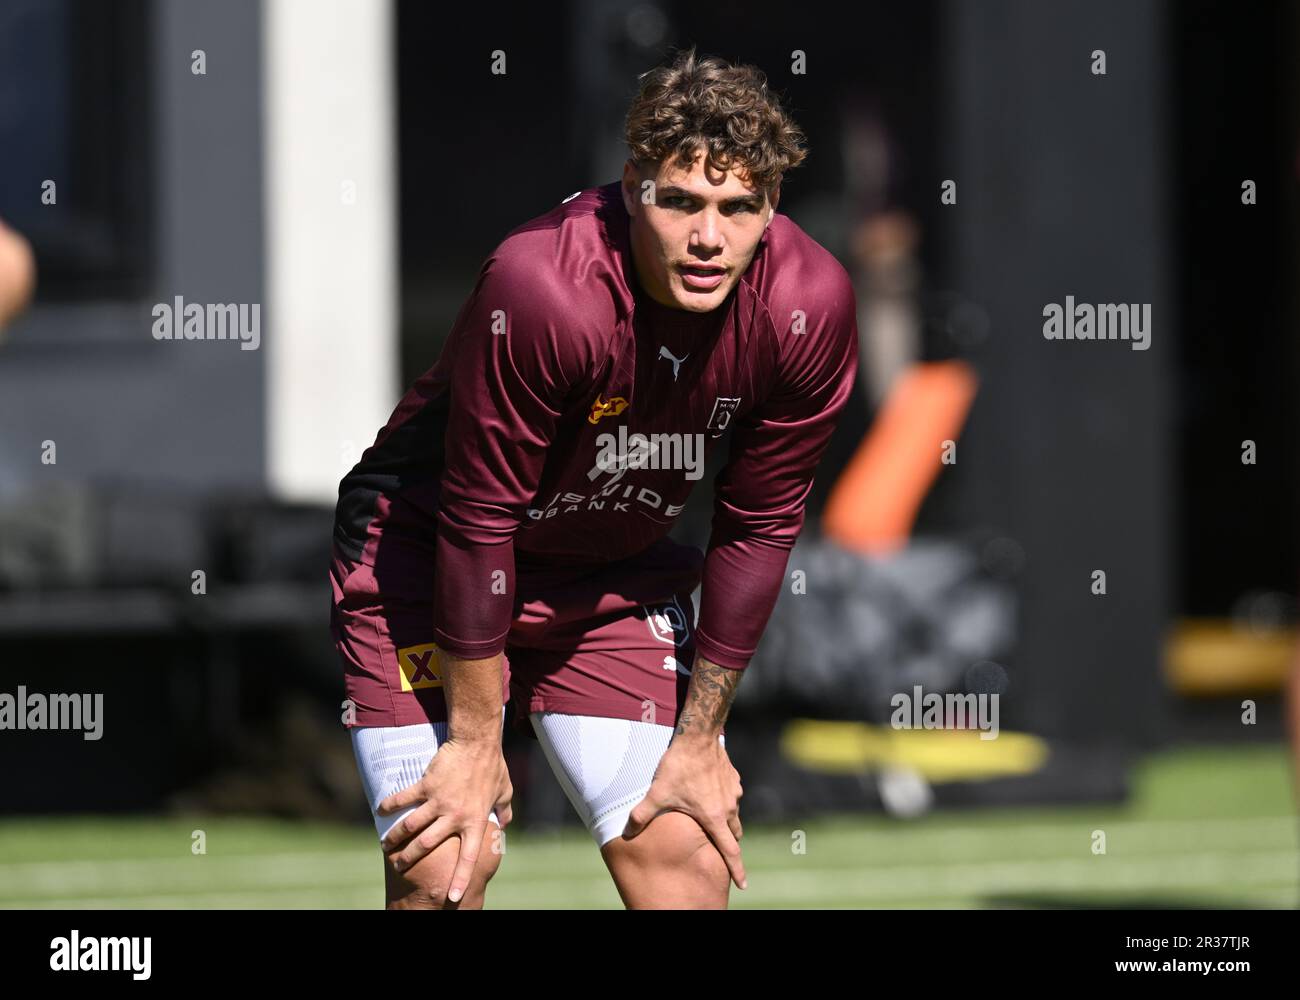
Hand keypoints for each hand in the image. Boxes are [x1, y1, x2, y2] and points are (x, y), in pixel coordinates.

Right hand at [377, 737, 512, 902]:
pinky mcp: (426, 785)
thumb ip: (504, 811)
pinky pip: (403, 799)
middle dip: (409, 860)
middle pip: (426, 845)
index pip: (468, 857)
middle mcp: (455, 815)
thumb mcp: (504, 791)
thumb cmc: (492, 767)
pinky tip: (380, 811)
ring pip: (410, 826)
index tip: (452, 897)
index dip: (460, 878)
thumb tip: (506, 824)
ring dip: (394, 838)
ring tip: (385, 845)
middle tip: (400, 867)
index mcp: (475, 821)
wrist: (476, 742)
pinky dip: (389, 806)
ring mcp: (439, 801)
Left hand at [621, 734, 746, 889]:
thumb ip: (642, 815)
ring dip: (725, 820)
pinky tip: (709, 791)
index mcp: (714, 818)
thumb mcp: (657, 793)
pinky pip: (731, 796)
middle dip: (729, 844)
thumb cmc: (679, 766)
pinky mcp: (733, 778)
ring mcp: (734, 792)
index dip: (737, 870)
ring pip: (733, 814)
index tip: (743, 886)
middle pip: (734, 835)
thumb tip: (626, 833)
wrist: (698, 736)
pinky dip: (724, 800)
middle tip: (720, 849)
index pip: (730, 851)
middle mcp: (729, 807)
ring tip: (709, 817)